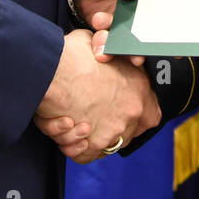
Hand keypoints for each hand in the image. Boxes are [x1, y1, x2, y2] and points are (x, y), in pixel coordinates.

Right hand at [34, 30, 160, 162]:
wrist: (48, 72)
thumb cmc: (69, 55)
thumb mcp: (94, 43)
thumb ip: (105, 52)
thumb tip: (101, 50)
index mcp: (138, 86)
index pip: (150, 114)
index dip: (136, 115)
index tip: (121, 112)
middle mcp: (131, 111)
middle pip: (126, 132)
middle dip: (108, 127)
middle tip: (88, 116)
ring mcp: (114, 130)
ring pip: (104, 144)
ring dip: (86, 136)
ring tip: (68, 118)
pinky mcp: (93, 144)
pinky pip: (85, 155)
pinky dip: (73, 146)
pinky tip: (64, 127)